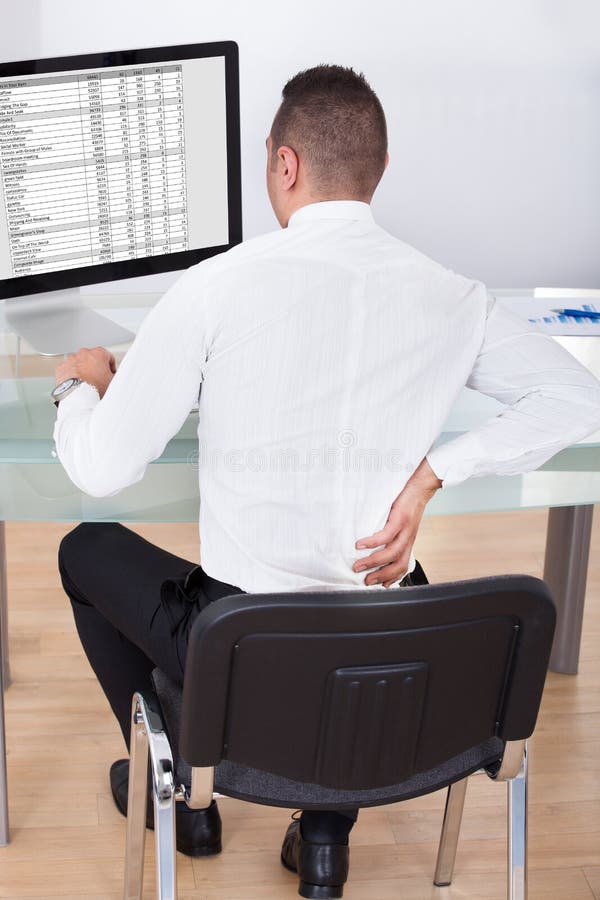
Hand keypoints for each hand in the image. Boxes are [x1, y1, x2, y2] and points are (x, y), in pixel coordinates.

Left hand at [55, 347, 116, 399]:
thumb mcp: (113, 382)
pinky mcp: (62, 368)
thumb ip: (115, 376)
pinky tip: (77, 383)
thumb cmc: (95, 388)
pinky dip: (72, 375)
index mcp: (99, 353)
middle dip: (95, 367)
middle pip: (92, 359)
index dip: (111, 367)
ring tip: (87, 383)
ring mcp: (71, 360)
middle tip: (98, 379)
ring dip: (83, 370)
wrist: (79, 397)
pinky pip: (68, 370)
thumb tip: (118, 377)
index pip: (108, 357)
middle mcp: (84, 353)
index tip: (110, 373)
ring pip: (79, 363)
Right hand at [352, 457, 441, 587]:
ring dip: (373, 562)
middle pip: (398, 565)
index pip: (402, 566)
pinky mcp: (400, 519)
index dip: (392, 578)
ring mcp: (405, 530)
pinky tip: (360, 545)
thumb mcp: (403, 525)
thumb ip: (394, 537)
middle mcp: (408, 539)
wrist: (420, 488)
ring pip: (391, 553)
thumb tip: (378, 546)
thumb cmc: (408, 506)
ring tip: (358, 565)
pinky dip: (372, 542)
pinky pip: (385, 535)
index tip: (379, 585)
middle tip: (366, 581)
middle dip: (381, 576)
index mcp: (408, 542)